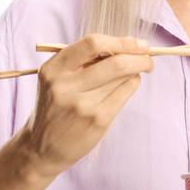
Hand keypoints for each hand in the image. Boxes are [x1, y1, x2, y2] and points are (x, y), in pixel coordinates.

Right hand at [16, 33, 152, 178]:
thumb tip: (127, 45)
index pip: (93, 43)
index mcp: (53, 69)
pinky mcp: (97, 120)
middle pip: (115, 61)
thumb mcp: (57, 79)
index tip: (137, 43)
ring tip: (136, 71)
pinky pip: (124, 94)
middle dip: (139, 56)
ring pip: (123, 77)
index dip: (121, 41)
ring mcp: (83, 104)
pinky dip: (132, 85)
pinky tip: (127, 85)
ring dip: (137, 70)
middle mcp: (66, 85)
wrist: (41, 147)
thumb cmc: (56, 107)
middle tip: (148, 56)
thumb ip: (83, 61)